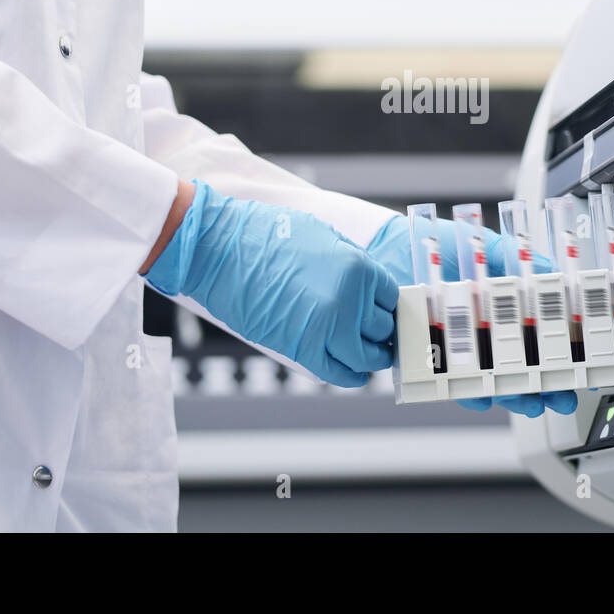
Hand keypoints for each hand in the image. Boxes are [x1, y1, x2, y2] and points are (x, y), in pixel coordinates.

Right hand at [146, 180, 397, 386]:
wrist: (221, 250)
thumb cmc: (266, 236)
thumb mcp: (324, 236)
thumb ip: (352, 262)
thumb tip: (370, 287)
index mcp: (359, 267)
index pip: (392, 297)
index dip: (388, 307)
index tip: (385, 315)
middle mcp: (350, 299)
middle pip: (383, 328)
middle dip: (381, 333)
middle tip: (376, 336)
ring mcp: (328, 326)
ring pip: (367, 356)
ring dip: (370, 358)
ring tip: (366, 355)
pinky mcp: (302, 348)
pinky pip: (339, 373)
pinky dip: (351, 377)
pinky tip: (353, 373)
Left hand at [366, 214, 574, 416]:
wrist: (390, 245)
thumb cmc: (440, 246)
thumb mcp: (488, 247)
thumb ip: (520, 259)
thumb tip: (552, 271)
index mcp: (500, 311)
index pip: (537, 341)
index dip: (560, 357)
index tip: (579, 369)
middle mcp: (480, 334)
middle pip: (517, 369)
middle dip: (542, 386)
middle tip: (561, 395)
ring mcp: (455, 347)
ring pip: (488, 381)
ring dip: (509, 394)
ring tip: (527, 400)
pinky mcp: (426, 354)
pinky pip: (446, 382)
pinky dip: (464, 391)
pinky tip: (482, 394)